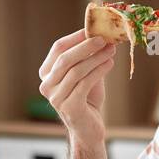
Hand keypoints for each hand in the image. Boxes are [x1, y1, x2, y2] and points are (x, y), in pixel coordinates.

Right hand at [38, 29, 117, 148]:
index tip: (94, 29)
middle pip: (66, 59)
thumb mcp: (86, 74)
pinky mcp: (69, 107)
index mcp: (46, 73)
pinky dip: (99, 71)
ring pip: (76, 71)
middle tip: (105, 38)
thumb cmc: (87, 99)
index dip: (76, 37)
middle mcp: (46, 85)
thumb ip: (88, 57)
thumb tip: (101, 34)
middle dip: (87, 46)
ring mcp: (55, 98)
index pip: (58, 48)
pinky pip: (84, 84)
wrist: (88, 129)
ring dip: (96, 58)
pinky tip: (110, 64)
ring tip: (111, 51)